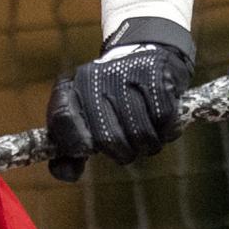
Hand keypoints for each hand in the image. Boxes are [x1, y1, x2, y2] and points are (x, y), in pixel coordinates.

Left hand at [46, 16, 194, 181]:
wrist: (142, 54)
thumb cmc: (107, 102)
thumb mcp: (82, 119)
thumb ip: (69, 152)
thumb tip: (66, 173)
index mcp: (69, 88)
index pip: (62, 119)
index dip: (75, 144)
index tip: (87, 151)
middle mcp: (93, 78)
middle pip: (106, 139)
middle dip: (120, 154)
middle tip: (126, 149)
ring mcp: (124, 73)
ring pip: (140, 133)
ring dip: (147, 145)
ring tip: (145, 138)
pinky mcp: (154, 73)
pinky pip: (164, 119)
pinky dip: (166, 131)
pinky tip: (161, 125)